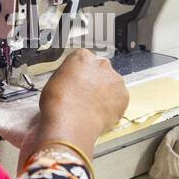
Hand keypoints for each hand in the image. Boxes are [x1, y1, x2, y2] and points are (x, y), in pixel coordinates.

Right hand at [23, 49, 128, 164]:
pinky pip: (119, 100)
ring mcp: (115, 80)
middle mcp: (101, 64)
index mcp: (82, 57)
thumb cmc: (59, 104)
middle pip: (100, 70)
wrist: (71, 122)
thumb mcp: (54, 81)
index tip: (80, 82)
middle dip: (95, 81)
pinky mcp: (123, 96)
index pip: (85, 60)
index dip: (81, 74)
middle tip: (86, 96)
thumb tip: (70, 82)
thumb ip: (68, 77)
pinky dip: (113, 106)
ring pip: (111, 85)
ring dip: (105, 93)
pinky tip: (100, 113)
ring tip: (92, 107)